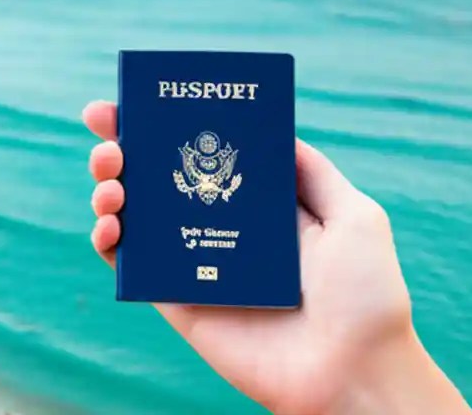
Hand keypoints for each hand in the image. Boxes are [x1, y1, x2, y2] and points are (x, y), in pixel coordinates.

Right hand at [82, 101, 470, 414]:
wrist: (352, 369)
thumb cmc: (364, 296)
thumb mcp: (355, 216)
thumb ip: (312, 171)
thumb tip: (273, 130)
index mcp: (252, 204)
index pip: (196, 154)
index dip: (157, 126)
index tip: (124, 102)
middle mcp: (216, 227)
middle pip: (153, 178)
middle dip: (120, 151)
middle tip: (109, 142)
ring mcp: (191, 262)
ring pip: (132, 217)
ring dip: (107, 190)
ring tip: (112, 184)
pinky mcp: (175, 301)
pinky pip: (130, 267)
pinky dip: (108, 242)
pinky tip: (111, 227)